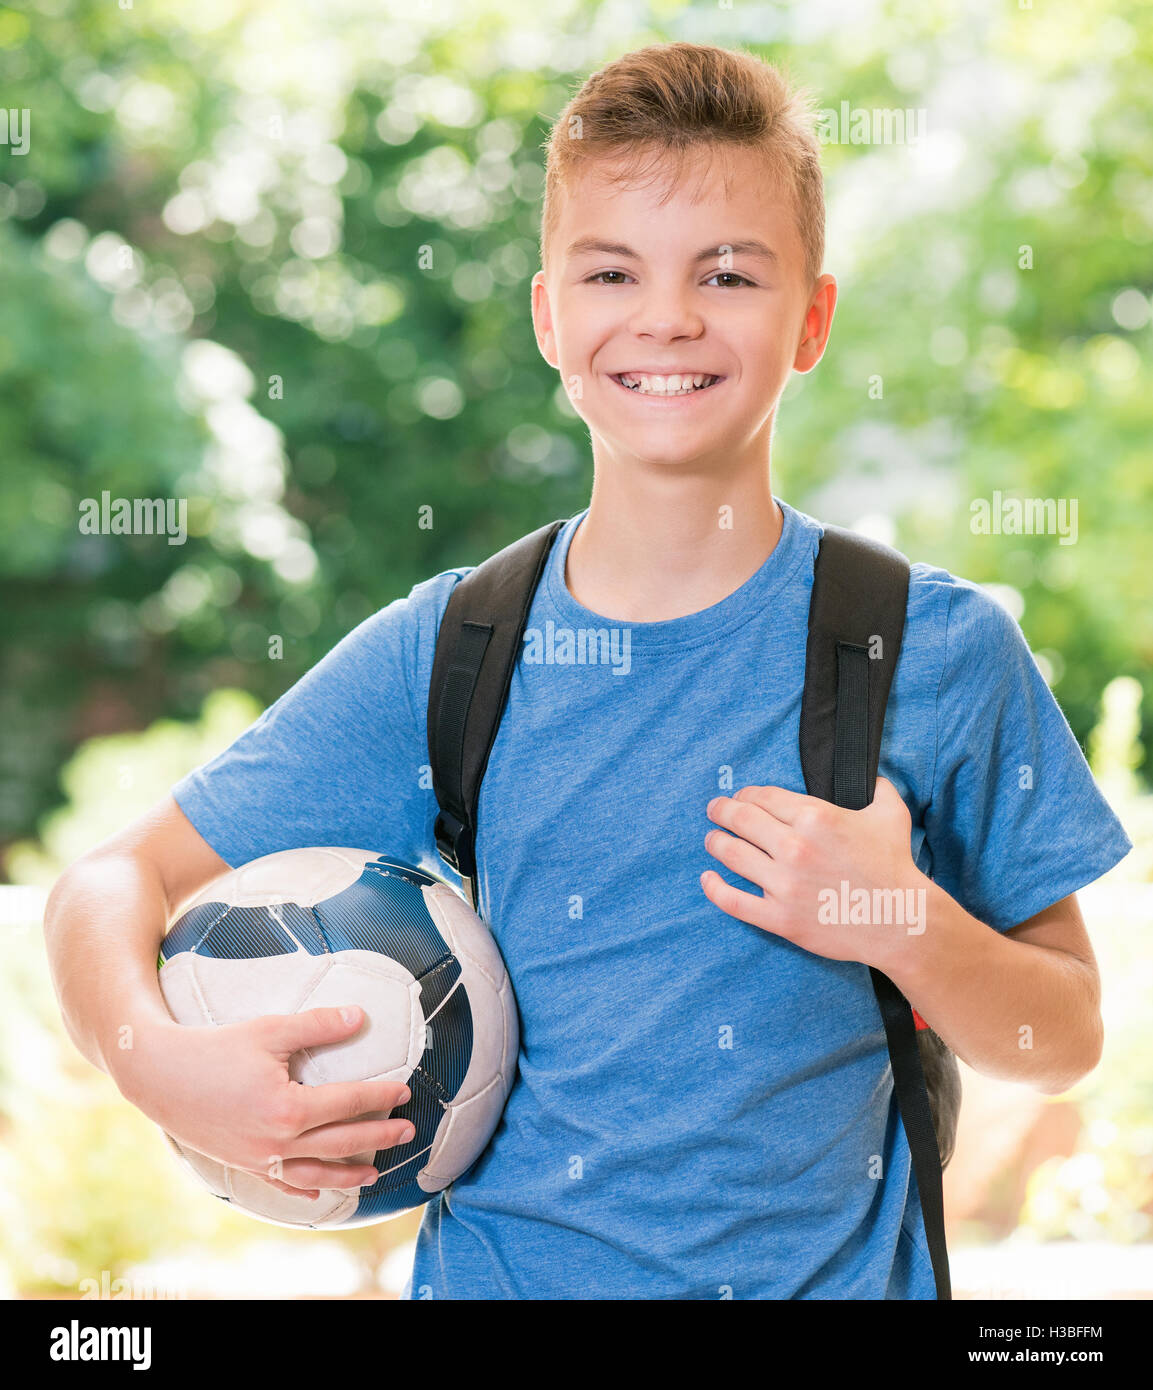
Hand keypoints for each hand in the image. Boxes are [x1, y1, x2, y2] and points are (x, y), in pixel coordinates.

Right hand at [114, 1006, 413, 1198]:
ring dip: (348, 1175)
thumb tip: (361, 1017)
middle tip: (408, 1130)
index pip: (349, 1102)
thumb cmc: (216, 1048)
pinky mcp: (242, 1164)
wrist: (159, 1076)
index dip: (381, 1096)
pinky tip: (318, 1192)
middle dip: (378, 1136)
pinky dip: (302, 1189)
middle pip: (341, 1143)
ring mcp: (259, 1158)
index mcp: (289, 1107)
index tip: (405, 1091)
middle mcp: (277, 1141)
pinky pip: (279, 1184)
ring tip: (375, 1172)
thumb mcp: (270, 1029)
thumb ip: (319, 1025)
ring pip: (315, 1172)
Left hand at [701, 776, 929, 970]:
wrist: (901, 921)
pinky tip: (707, 878)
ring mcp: (784, 884)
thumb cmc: (895, 866)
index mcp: (816, 817)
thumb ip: (878, 788)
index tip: (739, 797)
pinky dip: (714, 888)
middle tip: (714, 810)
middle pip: (741, 820)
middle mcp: (794, 847)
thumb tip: (872, 777)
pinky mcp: (780, 917)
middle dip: (722, 811)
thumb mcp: (891, 814)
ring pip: (732, 855)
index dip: (745, 795)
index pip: (764, 797)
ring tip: (711, 839)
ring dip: (716, 843)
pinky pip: (734, 901)